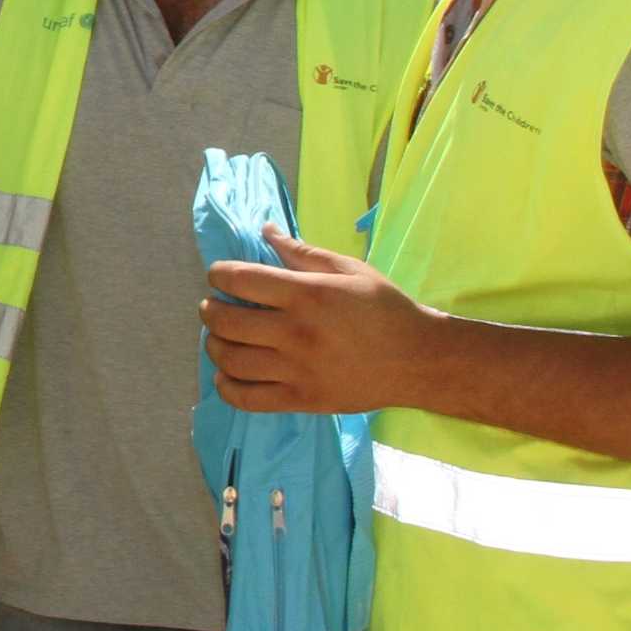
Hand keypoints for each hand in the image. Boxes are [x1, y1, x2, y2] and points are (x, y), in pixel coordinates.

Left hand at [200, 229, 443, 413]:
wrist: (419, 360)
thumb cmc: (385, 308)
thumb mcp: (350, 269)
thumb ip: (302, 252)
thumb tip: (265, 230)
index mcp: (308, 295)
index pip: (240, 279)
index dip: (219, 274)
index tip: (219, 276)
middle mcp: (297, 333)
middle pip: (226, 321)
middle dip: (210, 310)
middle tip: (214, 307)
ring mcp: (297, 370)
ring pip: (230, 360)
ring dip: (214, 345)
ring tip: (221, 337)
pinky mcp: (302, 399)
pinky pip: (247, 399)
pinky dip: (226, 386)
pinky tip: (226, 374)